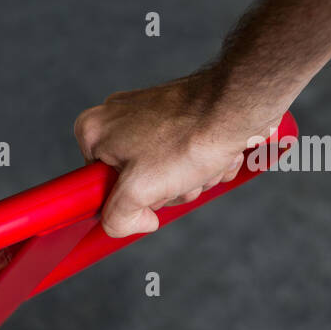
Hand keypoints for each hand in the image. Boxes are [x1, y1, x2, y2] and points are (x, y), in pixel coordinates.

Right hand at [73, 72, 280, 237]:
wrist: (238, 106)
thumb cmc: (190, 139)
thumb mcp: (139, 190)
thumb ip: (118, 218)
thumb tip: (131, 223)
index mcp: (92, 132)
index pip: (98, 187)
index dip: (128, 199)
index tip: (151, 190)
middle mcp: (114, 117)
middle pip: (133, 180)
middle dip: (167, 188)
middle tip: (182, 175)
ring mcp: (147, 114)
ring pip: (163, 170)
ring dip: (190, 178)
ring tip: (203, 163)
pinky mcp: (176, 113)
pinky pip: (182, 154)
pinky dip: (202, 162)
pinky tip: (214, 154)